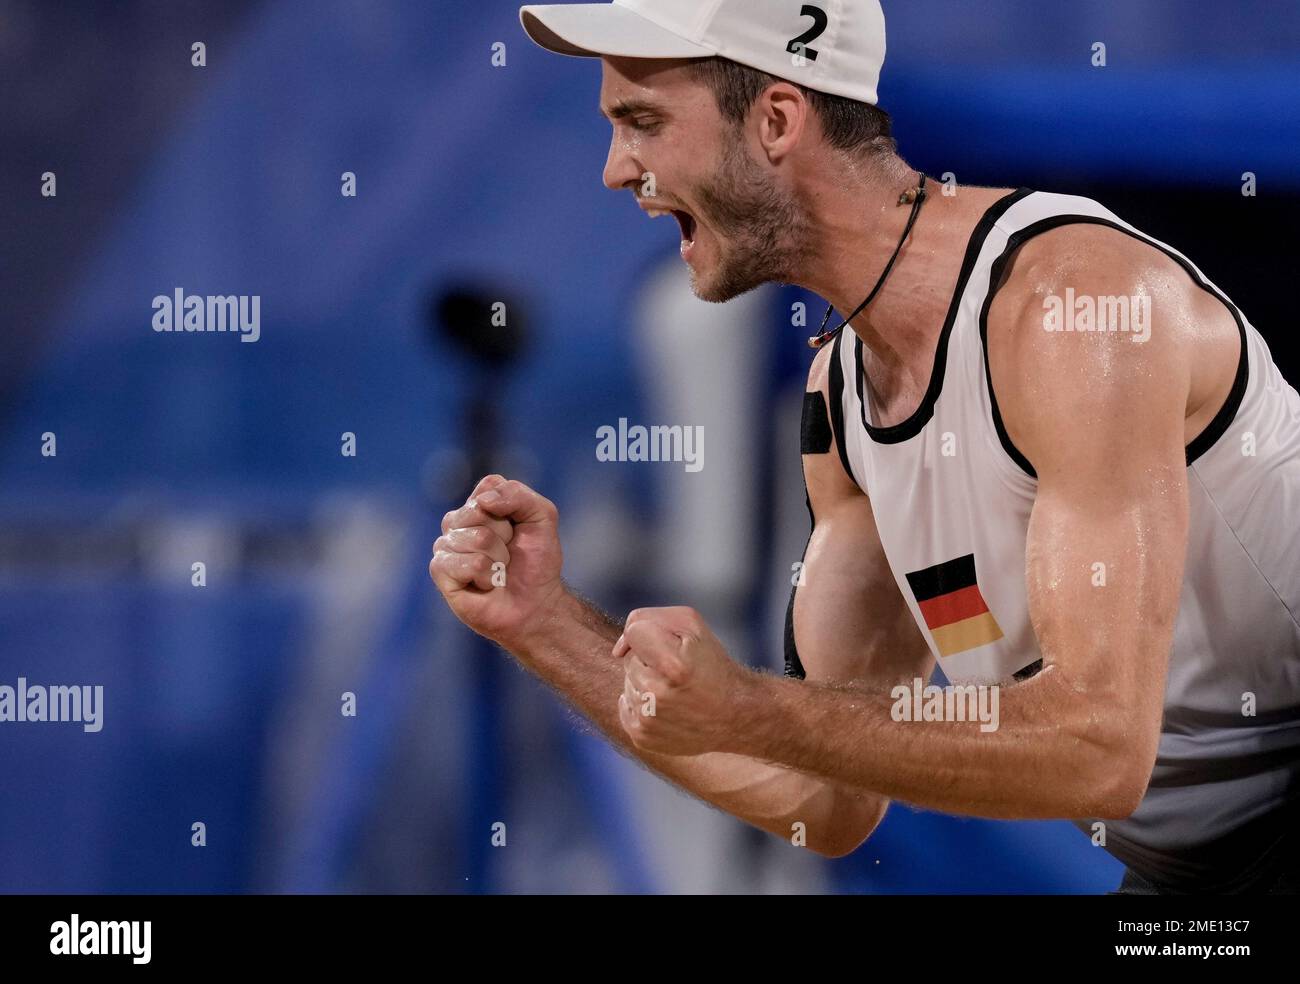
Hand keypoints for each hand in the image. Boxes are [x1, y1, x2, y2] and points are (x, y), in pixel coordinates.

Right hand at [430, 475, 565, 647]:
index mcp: (479, 504)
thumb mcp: (542, 516)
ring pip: (476, 538)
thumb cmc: (537, 562)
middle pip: (479, 511)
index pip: (489, 486)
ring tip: (499, 571)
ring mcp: (446, 546)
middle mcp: (457, 522)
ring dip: (498, 560)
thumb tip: (483, 501)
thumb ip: (517, 494)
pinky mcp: (440, 572)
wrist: (536, 603)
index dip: (512, 508)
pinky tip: (487, 585)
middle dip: (505, 536)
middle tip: (509, 554)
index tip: (519, 528)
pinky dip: (487, 577)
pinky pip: (467, 563)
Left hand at [614, 606, 751, 755]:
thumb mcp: (691, 626)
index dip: (651, 634)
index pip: (634, 632)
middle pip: (629, 659)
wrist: (735, 715)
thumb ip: (648, 619)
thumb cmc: (711, 664)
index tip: (673, 646)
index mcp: (673, 665)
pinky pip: (625, 706)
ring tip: (675, 691)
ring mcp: (648, 720)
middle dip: (649, 659)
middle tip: (678, 672)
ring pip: (627, 682)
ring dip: (646, 682)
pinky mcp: (642, 738)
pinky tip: (666, 707)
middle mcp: (657, 695)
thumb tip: (618, 650)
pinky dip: (642, 703)